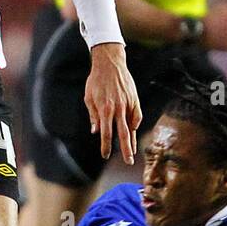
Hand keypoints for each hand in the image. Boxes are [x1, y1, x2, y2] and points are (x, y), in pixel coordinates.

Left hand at [85, 42, 141, 163]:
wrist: (110, 63)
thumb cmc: (96, 81)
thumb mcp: (89, 98)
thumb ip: (94, 116)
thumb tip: (95, 132)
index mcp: (105, 109)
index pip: (106, 133)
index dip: (106, 146)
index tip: (105, 155)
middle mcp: (118, 108)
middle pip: (123, 134)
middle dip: (126, 150)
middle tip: (129, 162)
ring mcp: (128, 104)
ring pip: (132, 126)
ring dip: (132, 140)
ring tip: (132, 152)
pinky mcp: (134, 99)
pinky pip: (137, 115)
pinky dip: (135, 124)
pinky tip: (133, 130)